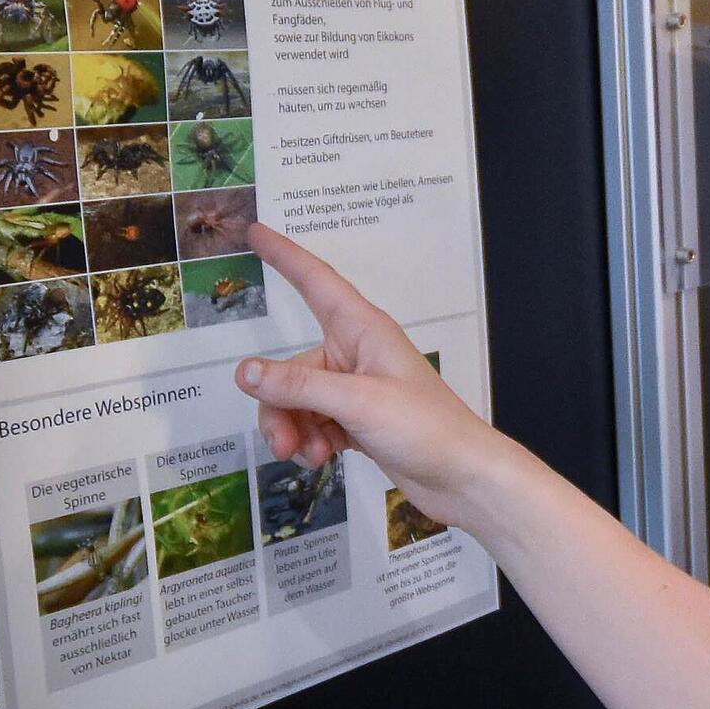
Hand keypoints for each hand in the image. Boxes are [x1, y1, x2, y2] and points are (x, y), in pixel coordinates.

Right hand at [236, 223, 495, 526]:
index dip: (285, 256)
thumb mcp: (357, 403)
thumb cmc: (426, 428)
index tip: (256, 232)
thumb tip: (246, 372)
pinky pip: (314, 423)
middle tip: (282, 444)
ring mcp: (358, 388)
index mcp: (364, 330)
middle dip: (278, 406)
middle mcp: (358, 353)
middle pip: (292, 368)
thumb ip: (298, 388)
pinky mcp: (358, 419)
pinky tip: (323, 460)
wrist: (463, 476)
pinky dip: (310, 441)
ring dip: (294, 430)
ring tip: (309, 456)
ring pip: (298, 401)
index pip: (317, 282)